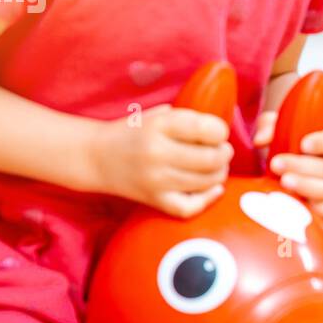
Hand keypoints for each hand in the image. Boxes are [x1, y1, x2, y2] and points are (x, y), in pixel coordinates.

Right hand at [90, 105, 230, 217]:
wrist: (97, 157)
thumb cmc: (133, 133)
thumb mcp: (157, 115)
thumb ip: (187, 119)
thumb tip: (220, 132)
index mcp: (160, 126)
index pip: (206, 129)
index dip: (220, 131)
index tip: (218, 133)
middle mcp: (157, 153)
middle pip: (211, 158)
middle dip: (225, 154)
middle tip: (223, 151)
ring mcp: (156, 179)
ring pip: (206, 182)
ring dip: (220, 174)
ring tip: (217, 167)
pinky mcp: (154, 200)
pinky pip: (190, 207)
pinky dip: (207, 199)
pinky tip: (213, 188)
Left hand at [254, 111, 322, 223]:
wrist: (281, 176)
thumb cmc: (285, 148)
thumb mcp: (276, 130)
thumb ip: (269, 126)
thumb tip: (261, 140)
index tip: (303, 144)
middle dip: (304, 166)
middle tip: (277, 164)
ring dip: (308, 187)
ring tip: (283, 182)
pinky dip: (319, 211)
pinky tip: (299, 204)